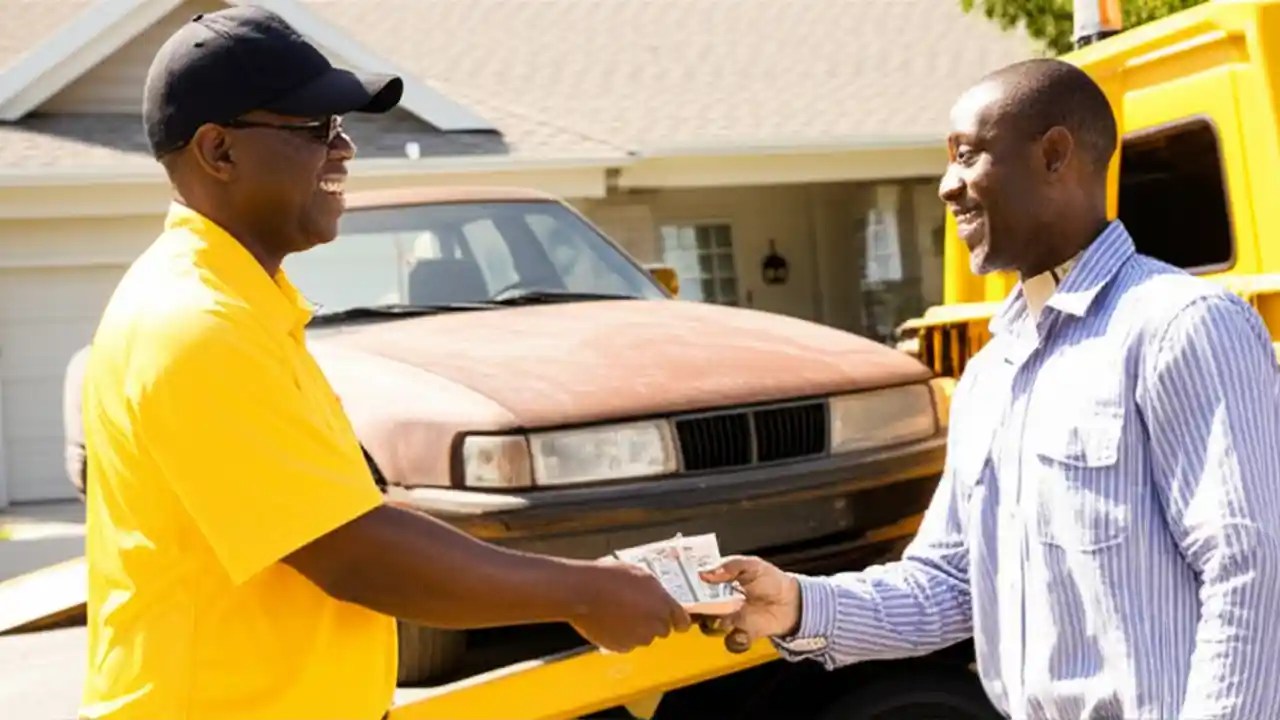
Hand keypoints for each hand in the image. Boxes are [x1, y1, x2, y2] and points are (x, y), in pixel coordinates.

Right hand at [568, 559, 691, 652]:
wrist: (583, 592)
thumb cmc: (610, 577)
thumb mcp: (641, 575)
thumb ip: (657, 592)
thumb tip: (661, 601)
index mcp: (663, 605)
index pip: (682, 622)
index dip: (678, 620)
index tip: (675, 621)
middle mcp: (655, 625)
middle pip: (663, 630)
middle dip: (654, 622)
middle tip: (636, 609)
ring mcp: (638, 639)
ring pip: (643, 637)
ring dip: (637, 629)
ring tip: (619, 612)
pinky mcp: (621, 647)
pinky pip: (626, 643)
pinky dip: (621, 636)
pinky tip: (610, 622)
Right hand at [698, 556, 800, 652]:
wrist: (793, 602)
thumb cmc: (772, 580)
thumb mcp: (752, 565)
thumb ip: (729, 566)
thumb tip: (706, 573)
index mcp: (720, 583)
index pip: (697, 586)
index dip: (688, 587)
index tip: (682, 586)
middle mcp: (721, 603)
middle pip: (697, 608)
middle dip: (693, 609)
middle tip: (694, 605)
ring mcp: (730, 619)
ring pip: (709, 626)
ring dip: (711, 624)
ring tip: (720, 617)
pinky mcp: (742, 633)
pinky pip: (731, 641)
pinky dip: (736, 638)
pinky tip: (742, 629)